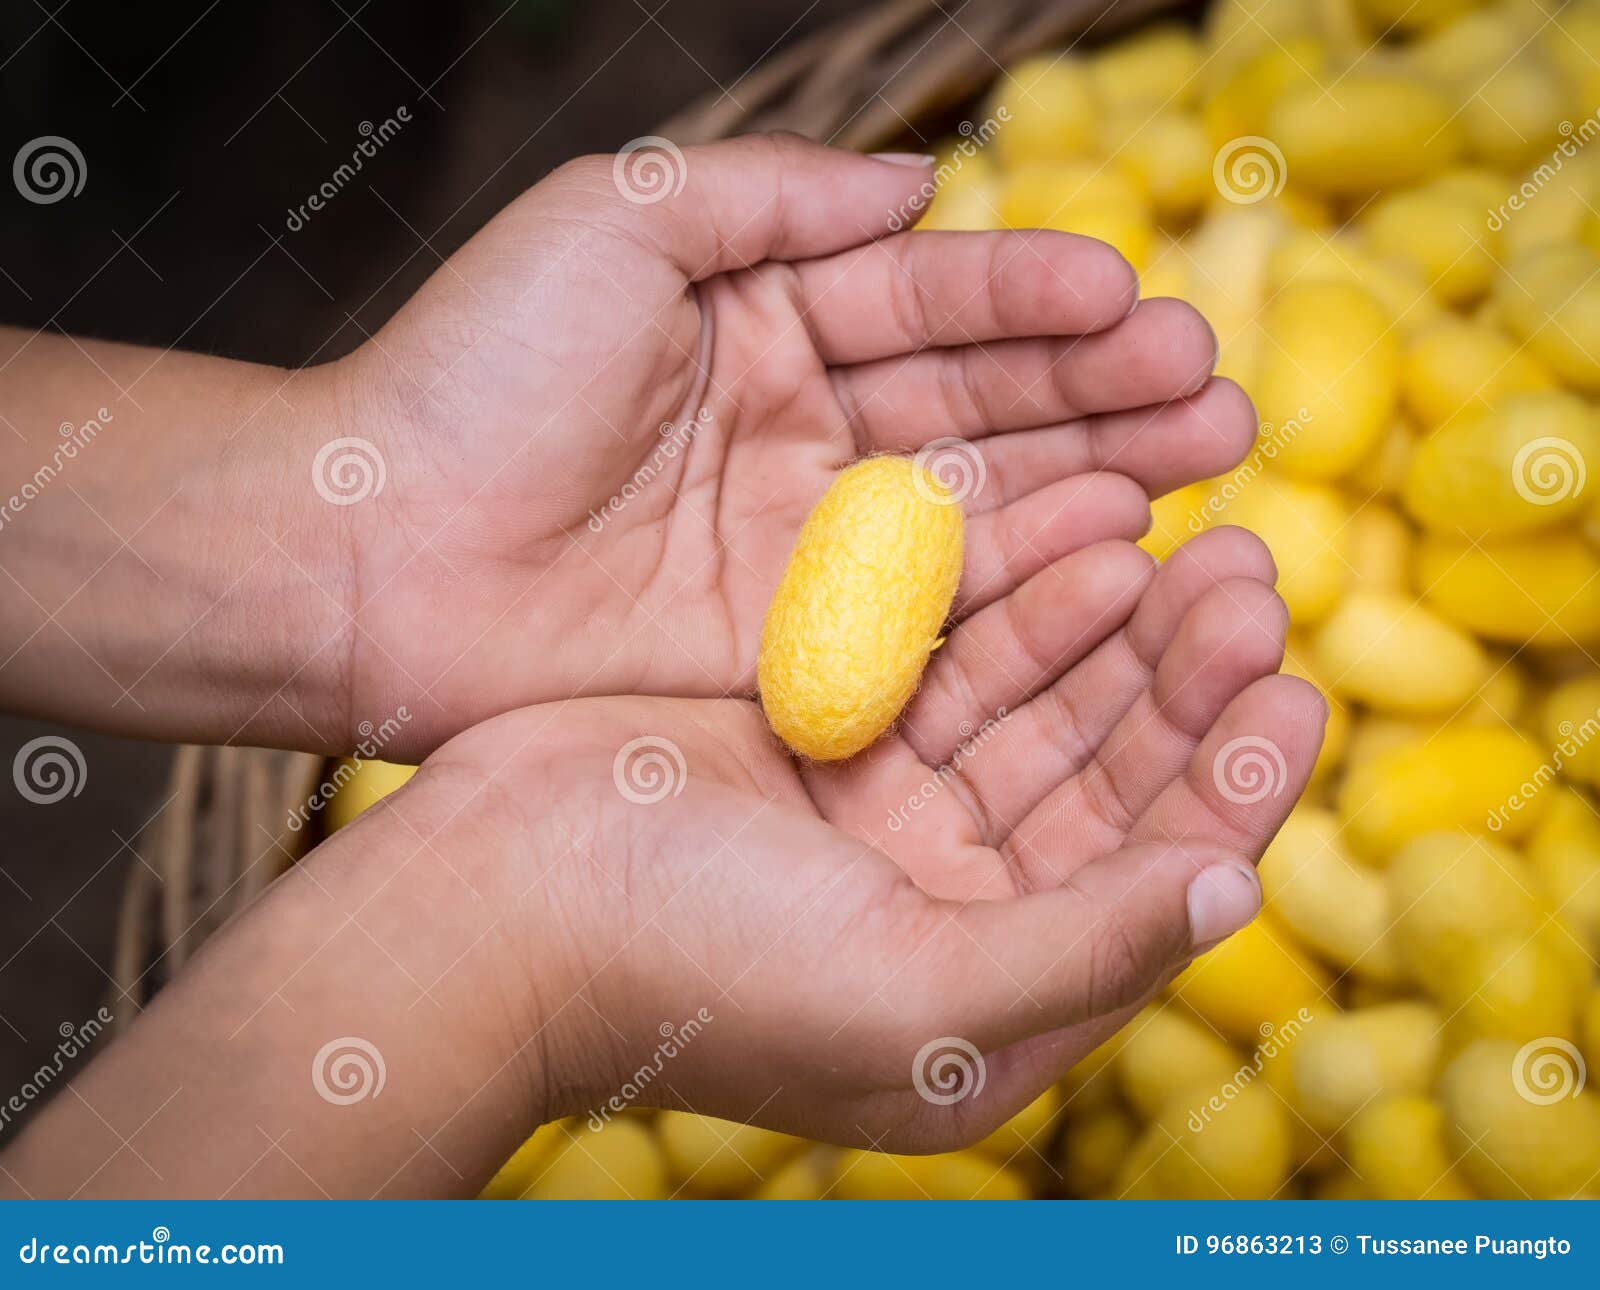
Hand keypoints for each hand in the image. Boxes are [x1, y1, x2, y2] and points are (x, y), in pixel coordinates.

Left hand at [336, 133, 1256, 756]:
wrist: (375, 552)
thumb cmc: (475, 371)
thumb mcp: (617, 222)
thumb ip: (771, 192)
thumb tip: (921, 180)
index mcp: (767, 321)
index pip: (930, 301)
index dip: (1032, 299)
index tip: (1128, 298)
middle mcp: (805, 432)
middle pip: (981, 402)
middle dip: (1100, 392)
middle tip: (1213, 389)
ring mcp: (809, 544)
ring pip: (980, 501)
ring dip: (1096, 477)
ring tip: (1208, 452)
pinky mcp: (798, 645)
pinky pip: (931, 606)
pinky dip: (1023, 579)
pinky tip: (1121, 546)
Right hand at [419, 526, 1323, 1151]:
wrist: (493, 900)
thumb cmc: (690, 966)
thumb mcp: (910, 993)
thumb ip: (1084, 948)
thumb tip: (1234, 890)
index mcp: (991, 1002)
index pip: (1153, 883)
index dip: (1230, 787)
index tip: (1290, 686)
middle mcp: (954, 910)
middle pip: (1106, 779)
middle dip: (1179, 684)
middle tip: (1246, 579)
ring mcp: (890, 818)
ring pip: (1040, 707)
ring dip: (1112, 628)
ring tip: (1188, 544)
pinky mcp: (833, 737)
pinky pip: (956, 659)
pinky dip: (1019, 604)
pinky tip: (1084, 540)